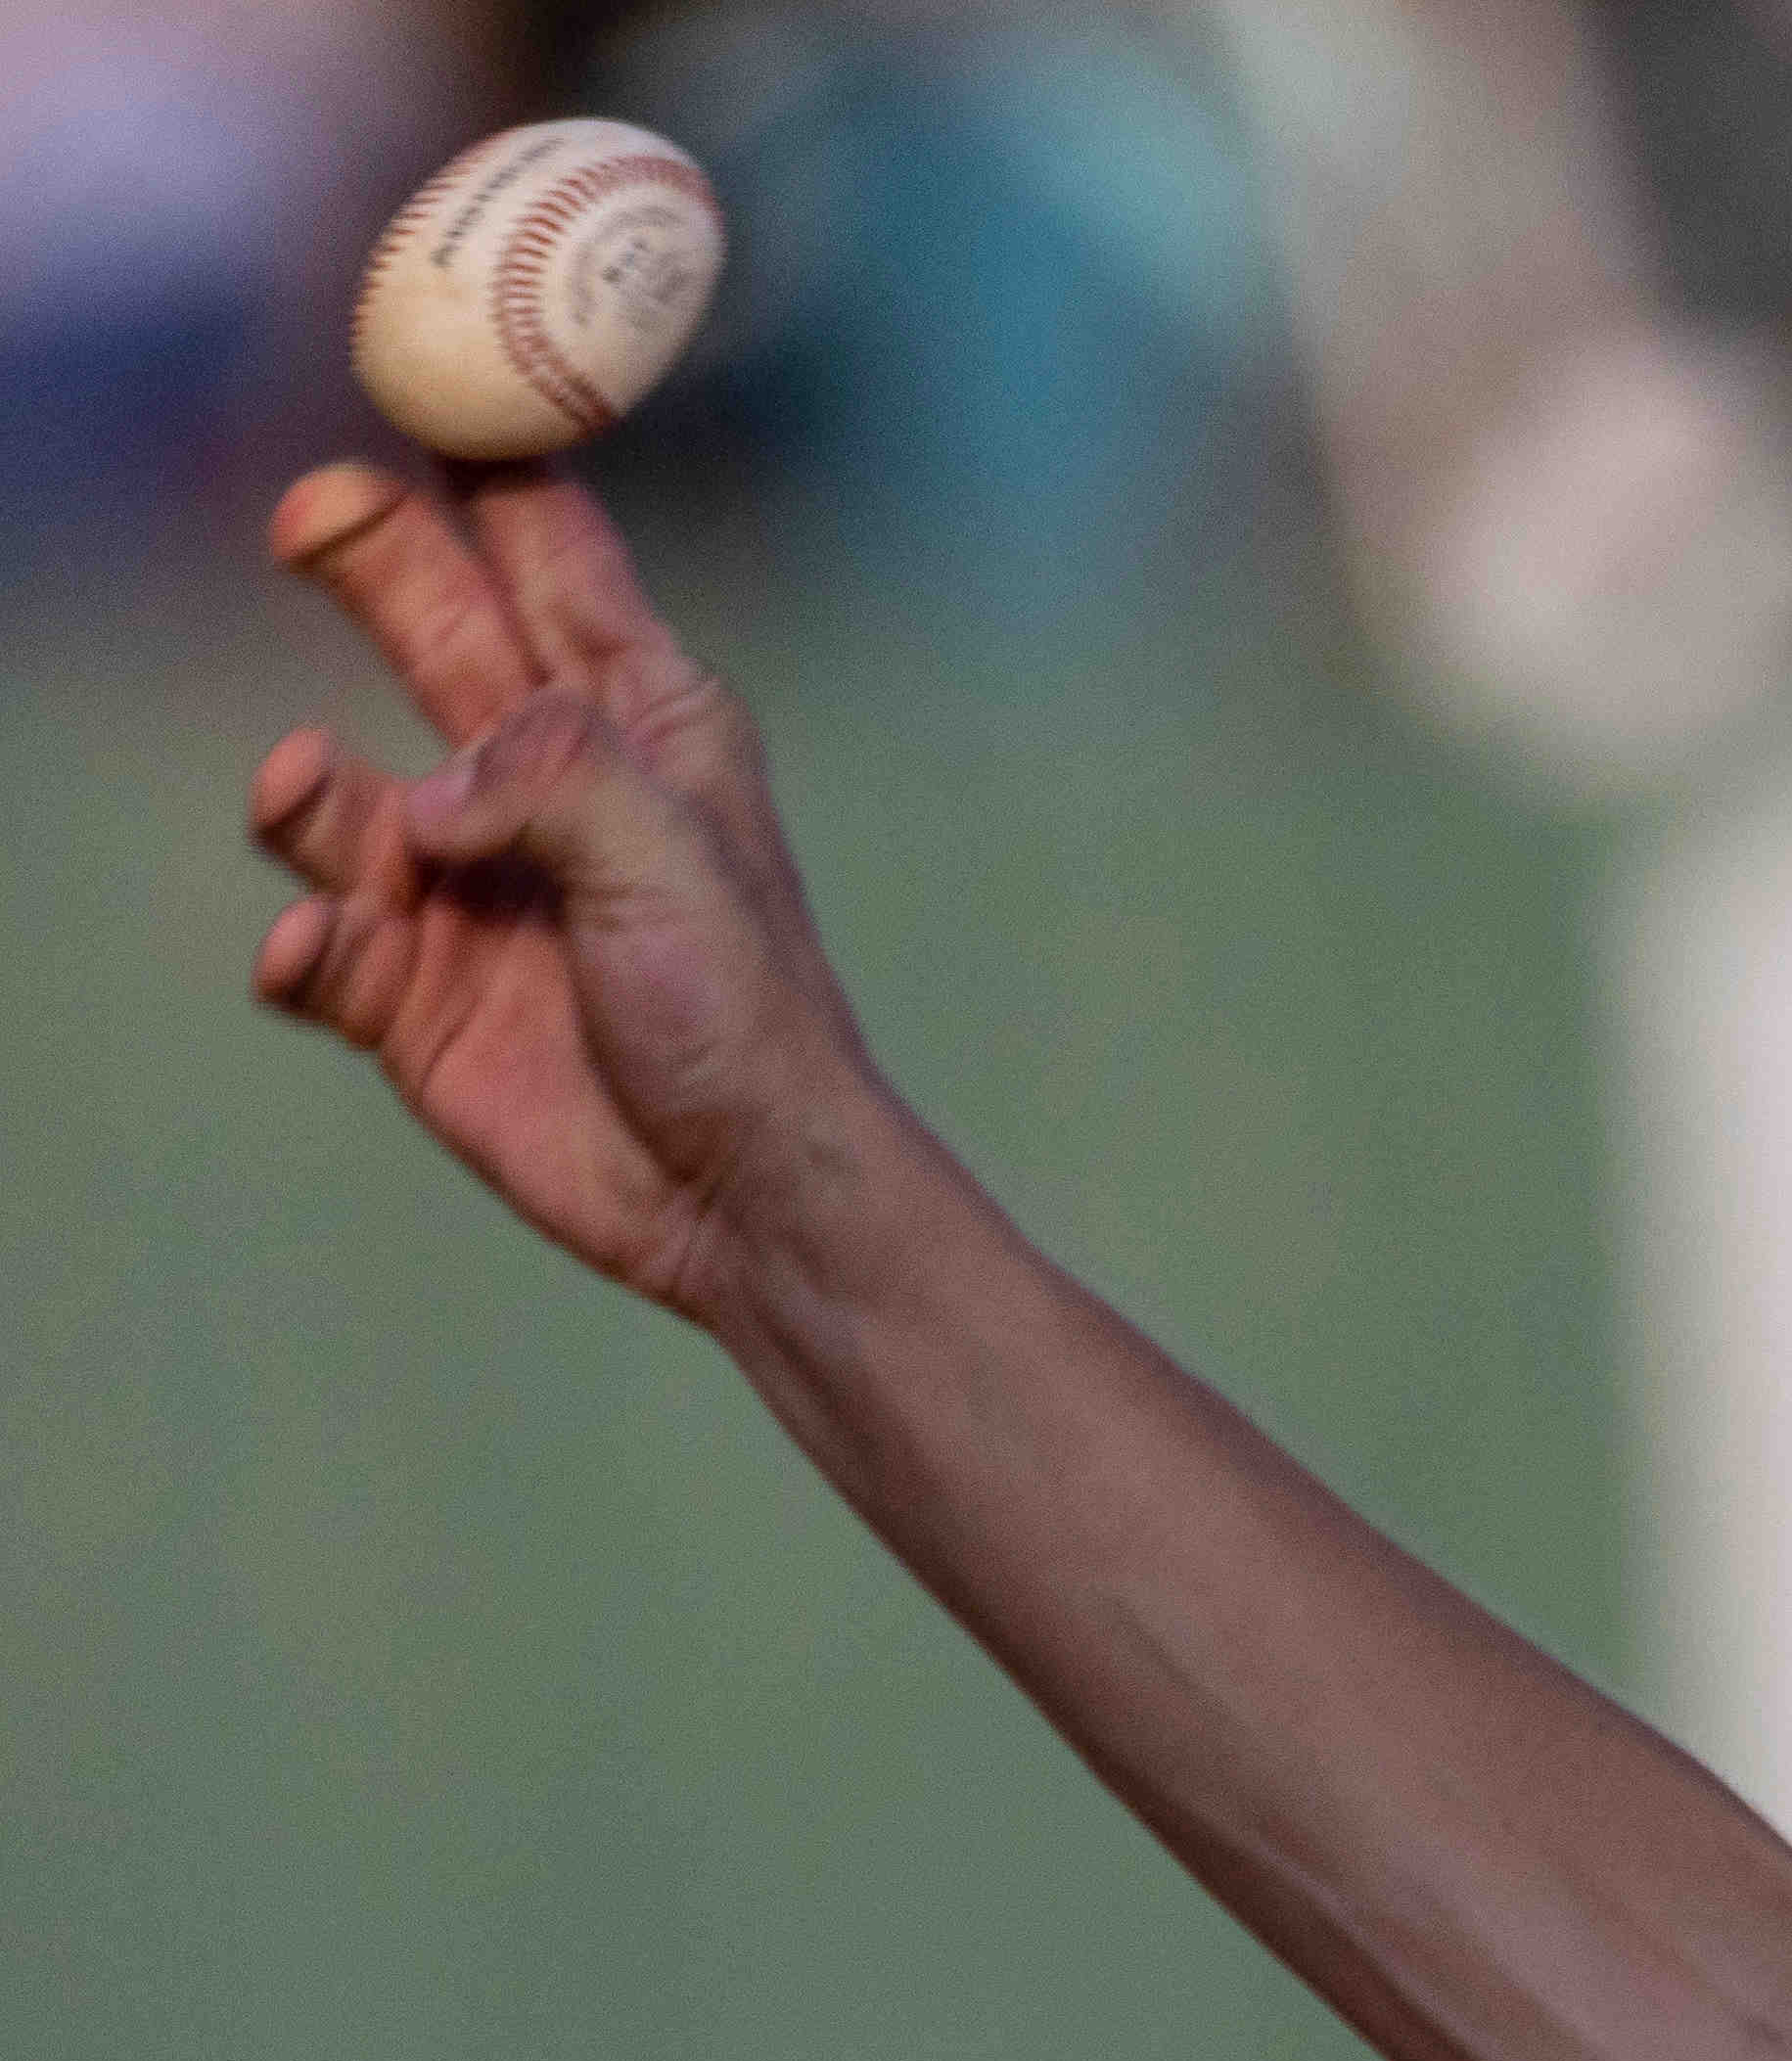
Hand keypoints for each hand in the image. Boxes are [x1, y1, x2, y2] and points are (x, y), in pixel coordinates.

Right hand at [242, 461, 903, 1327]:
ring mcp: (467, 886)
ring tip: (302, 792)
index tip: (426, 385)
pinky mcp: (415, 995)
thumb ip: (554, 775)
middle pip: (422, 628)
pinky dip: (307, 949)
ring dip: (306, 794)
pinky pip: (321, 947)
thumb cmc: (743, 1014)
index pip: (551, 560)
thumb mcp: (676, 862)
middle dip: (365, 562)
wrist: (743, 1197)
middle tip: (308, 519)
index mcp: (636, 722)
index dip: (486, 467)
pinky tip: (313, 960)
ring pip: (340, 797)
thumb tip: (430, 791)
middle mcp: (540, 782)